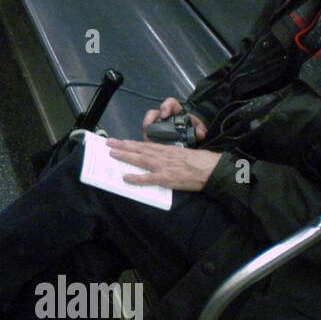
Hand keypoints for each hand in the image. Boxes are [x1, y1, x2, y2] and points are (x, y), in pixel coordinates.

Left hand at [106, 138, 222, 191]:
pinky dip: (136, 178)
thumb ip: (169, 155)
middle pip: (139, 149)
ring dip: (125, 155)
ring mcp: (163, 166)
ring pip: (140, 159)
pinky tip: (126, 177)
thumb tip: (157, 159)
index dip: (130, 143)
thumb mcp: (182, 153)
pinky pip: (148, 178)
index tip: (119, 141)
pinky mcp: (167, 178)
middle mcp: (162, 155)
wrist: (212, 169)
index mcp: (166, 149)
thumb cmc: (200, 161)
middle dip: (122, 145)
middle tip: (108, 143)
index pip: (145, 145)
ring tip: (112, 153)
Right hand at [141, 97, 206, 141]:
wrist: (195, 138)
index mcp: (176, 112)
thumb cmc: (196, 130)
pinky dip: (148, 141)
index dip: (165, 107)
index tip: (164, 114)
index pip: (170, 104)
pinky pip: (149, 138)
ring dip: (146, 131)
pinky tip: (149, 145)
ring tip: (147, 138)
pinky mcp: (156, 137)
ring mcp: (159, 128)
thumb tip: (200, 133)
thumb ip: (200, 130)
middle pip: (153, 114)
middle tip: (148, 126)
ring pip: (148, 126)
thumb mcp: (199, 129)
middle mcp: (165, 119)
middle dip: (149, 119)